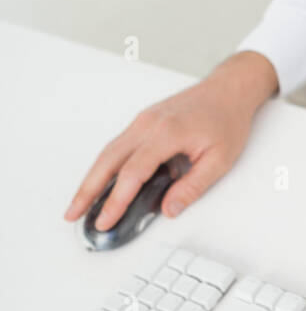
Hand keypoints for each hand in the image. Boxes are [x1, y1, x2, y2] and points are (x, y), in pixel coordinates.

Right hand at [63, 51, 278, 230]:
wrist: (228, 90)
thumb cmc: (227, 119)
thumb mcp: (220, 160)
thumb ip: (192, 187)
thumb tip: (168, 210)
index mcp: (167, 133)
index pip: (133, 173)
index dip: (116, 200)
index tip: (105, 221)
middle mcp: (148, 124)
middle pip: (108, 160)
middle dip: (87, 190)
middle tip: (72, 214)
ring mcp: (143, 121)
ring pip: (108, 152)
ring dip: (91, 178)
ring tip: (80, 203)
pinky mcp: (143, 121)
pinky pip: (117, 145)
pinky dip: (104, 166)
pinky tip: (100, 183)